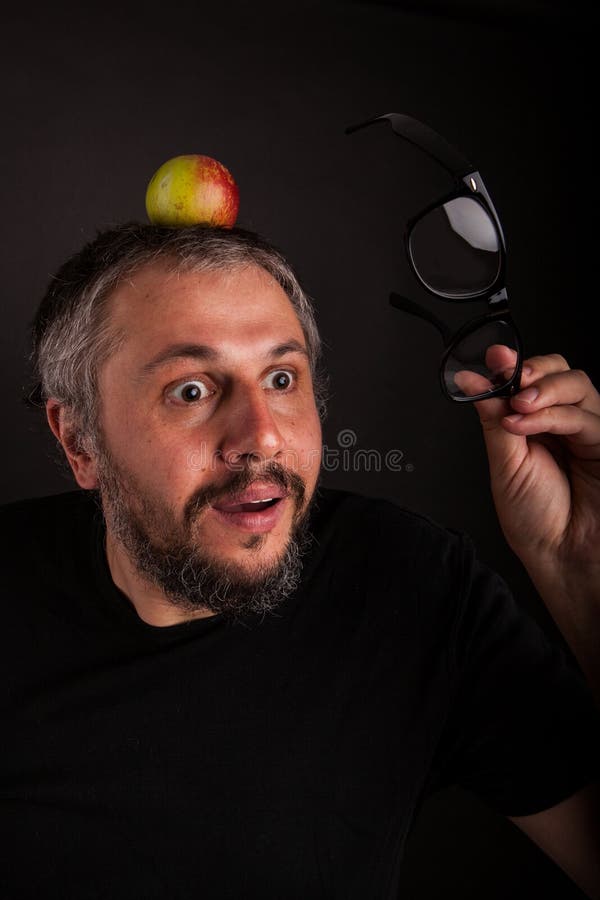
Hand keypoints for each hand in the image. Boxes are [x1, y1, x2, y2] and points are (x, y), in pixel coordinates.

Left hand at [467, 348, 599, 577]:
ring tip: (518, 409)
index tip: (493, 358)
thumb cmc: (535, 520)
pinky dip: (553, 416)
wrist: (560, 557)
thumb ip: (494, 419)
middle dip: (535, 369)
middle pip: (562, 371)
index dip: (514, 365)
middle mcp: (564, 424)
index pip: (533, 379)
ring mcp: (588, 433)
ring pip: (578, 385)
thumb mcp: (504, 463)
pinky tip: (525, 425)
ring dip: (543, 390)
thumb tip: (473, 383)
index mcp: (537, 425)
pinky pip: (586, 417)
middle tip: (510, 378)